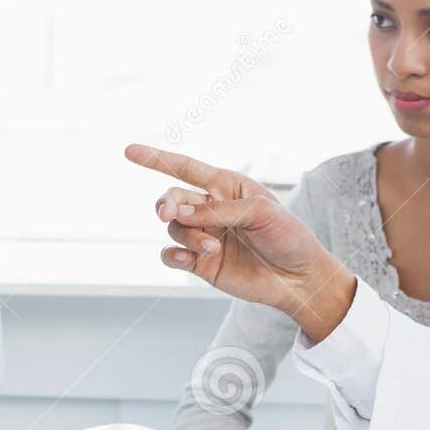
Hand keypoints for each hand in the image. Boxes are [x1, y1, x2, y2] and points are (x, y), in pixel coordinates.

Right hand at [124, 144, 356, 342]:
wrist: (300, 278)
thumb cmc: (288, 237)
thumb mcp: (261, 213)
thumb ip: (220, 210)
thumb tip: (181, 214)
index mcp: (227, 186)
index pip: (185, 168)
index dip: (156, 158)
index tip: (129, 151)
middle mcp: (211, 208)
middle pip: (172, 198)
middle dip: (167, 203)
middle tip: (169, 213)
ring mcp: (204, 236)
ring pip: (174, 227)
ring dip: (188, 235)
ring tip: (213, 247)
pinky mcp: (201, 264)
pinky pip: (172, 256)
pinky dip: (173, 255)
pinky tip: (186, 259)